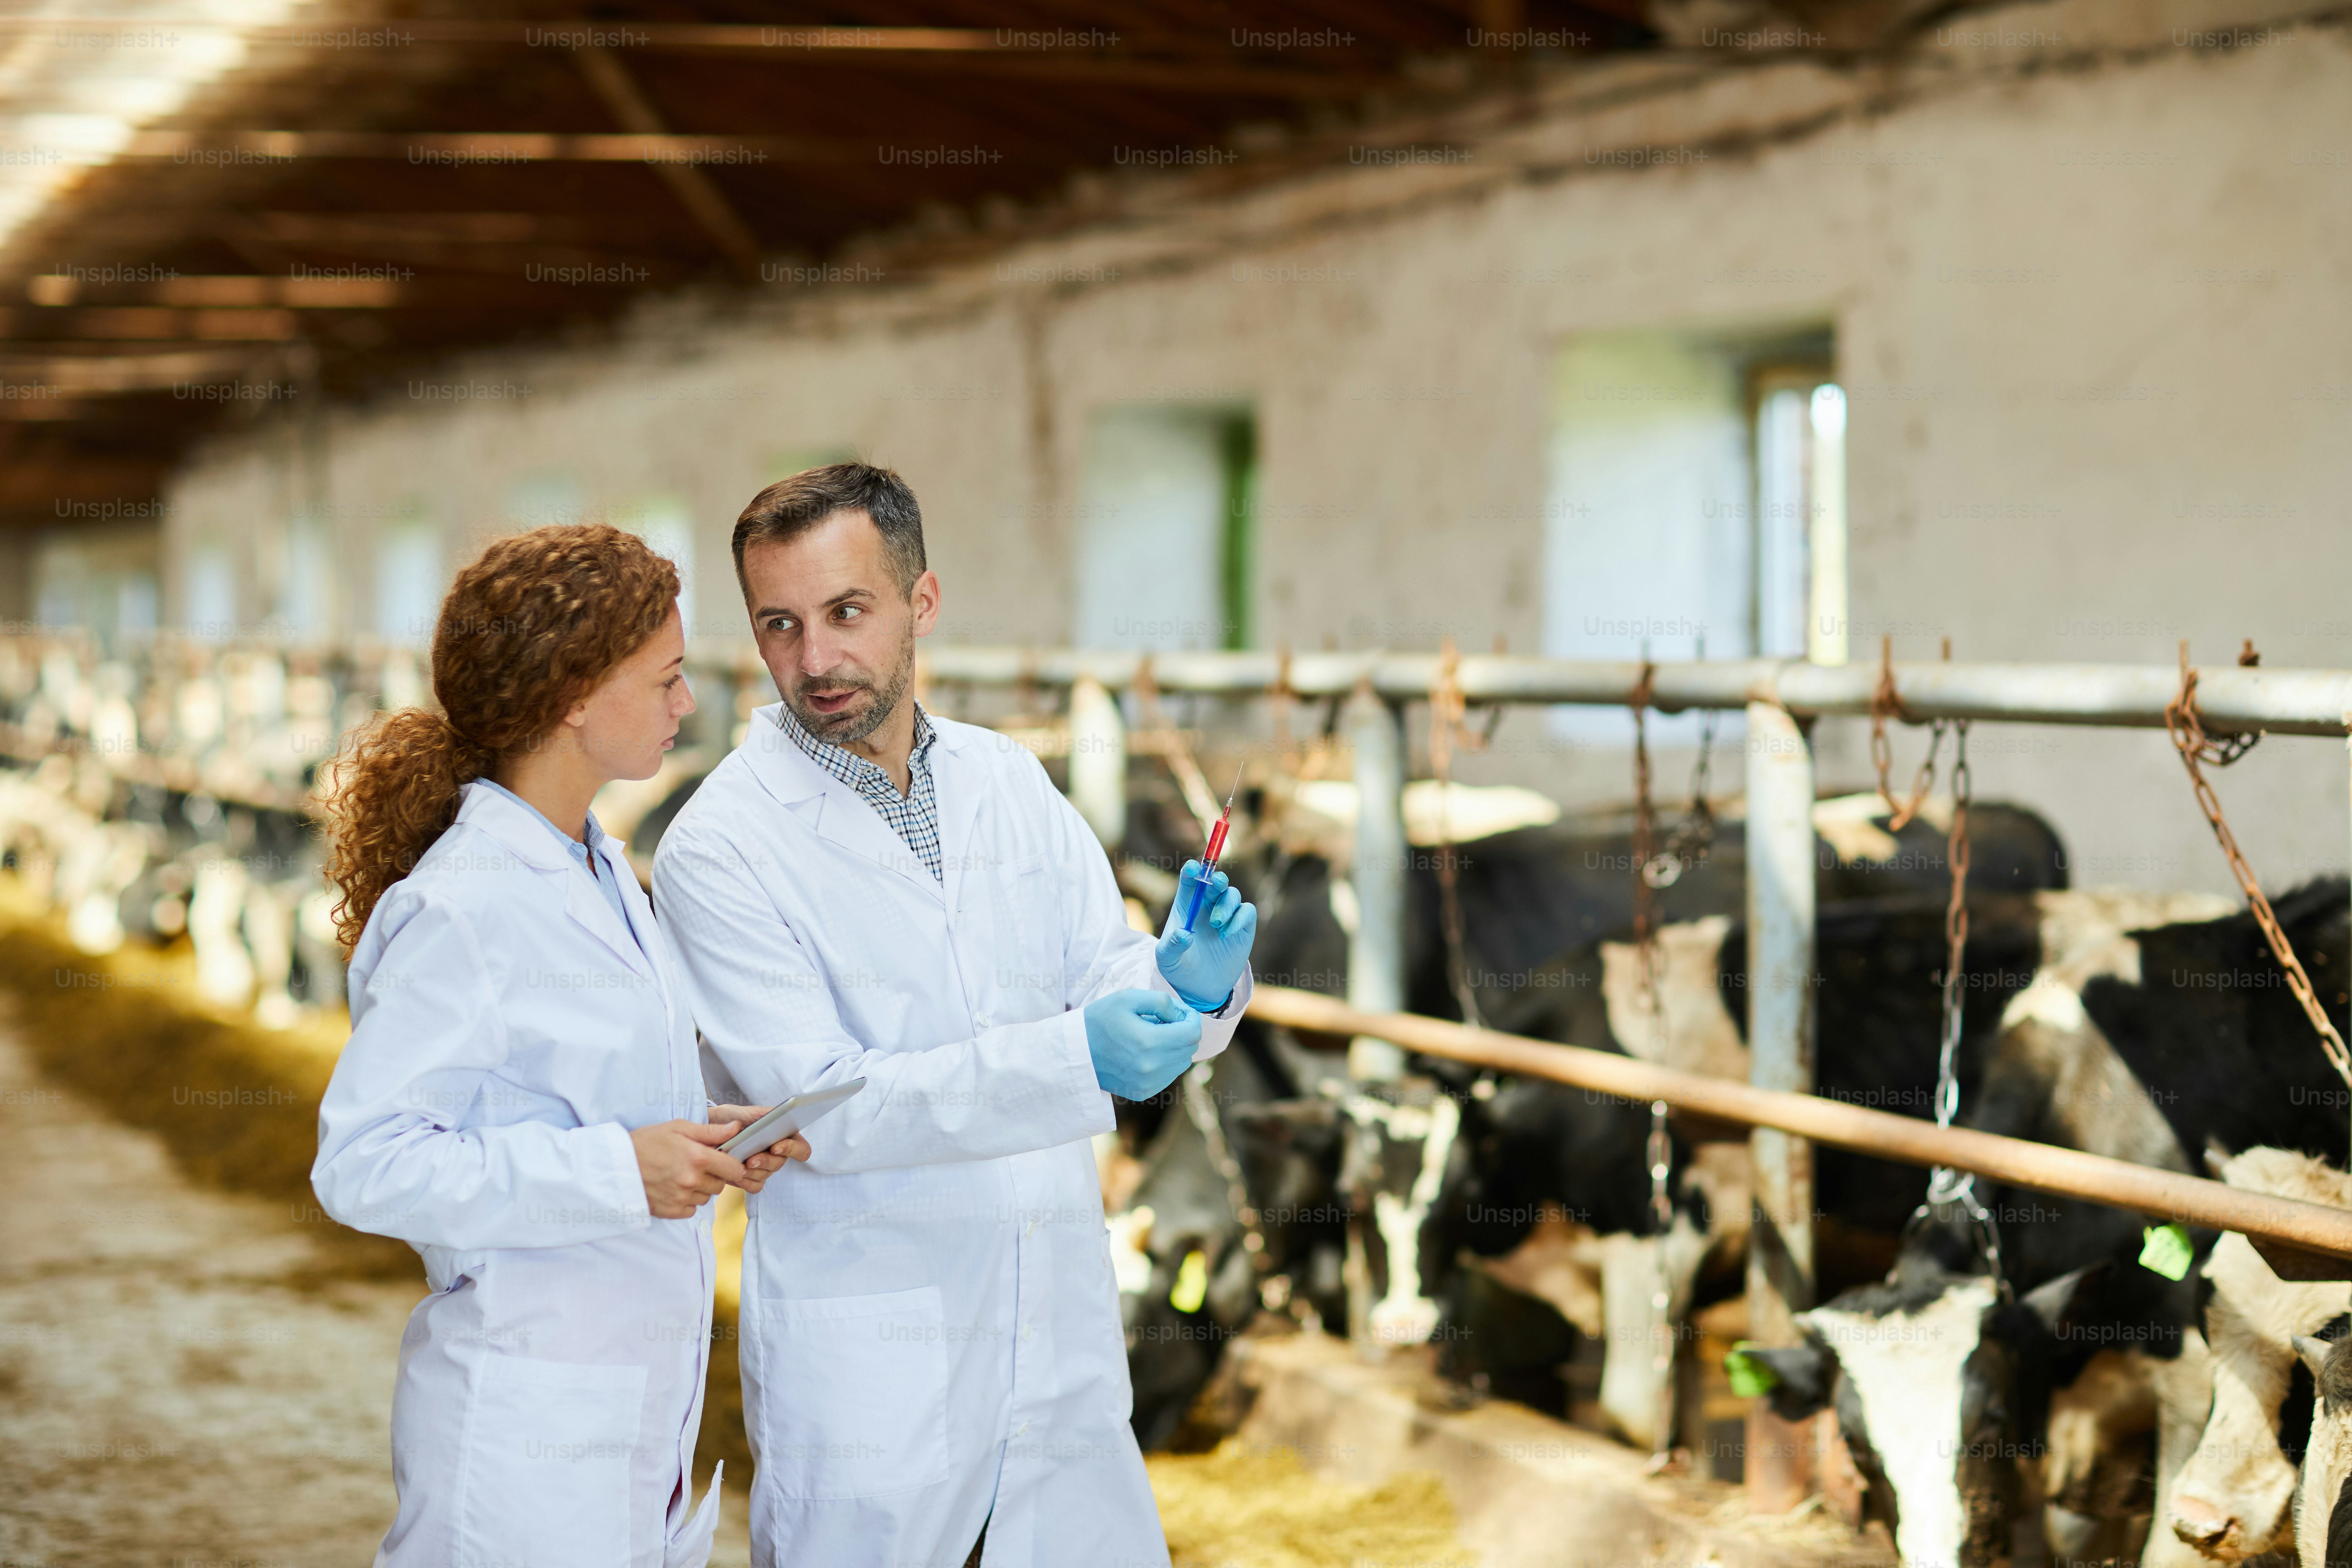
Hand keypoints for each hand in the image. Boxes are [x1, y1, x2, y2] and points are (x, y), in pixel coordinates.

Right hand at [631, 1119, 747, 1218]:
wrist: (616, 1165)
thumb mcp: (678, 1128)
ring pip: (706, 1198)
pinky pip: (691, 1210)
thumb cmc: (646, 1142)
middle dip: (713, 1176)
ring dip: (699, 1189)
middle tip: (695, 1166)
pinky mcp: (671, 1211)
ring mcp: (682, 1198)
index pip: (734, 1169)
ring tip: (680, 1176)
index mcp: (698, 1158)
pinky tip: (673, 1189)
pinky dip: (686, 1201)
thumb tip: (737, 1129)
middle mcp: (693, 1181)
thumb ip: (710, 1131)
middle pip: (720, 1185)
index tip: (724, 1161)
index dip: (732, 1165)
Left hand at [708, 1104, 810, 1193]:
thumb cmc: (728, 1119)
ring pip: (767, 1175)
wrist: (707, 1132)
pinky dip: (747, 1182)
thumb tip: (776, 1115)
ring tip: (739, 1165)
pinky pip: (756, 1186)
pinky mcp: (751, 1178)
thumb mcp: (743, 1111)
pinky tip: (737, 1176)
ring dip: (753, 1172)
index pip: (801, 1147)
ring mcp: (764, 1166)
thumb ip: (762, 1113)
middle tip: (750, 1160)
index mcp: (780, 1134)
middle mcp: (775, 1152)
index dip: (792, 1149)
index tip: (775, 1147)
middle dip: (766, 1161)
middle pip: (781, 1162)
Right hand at [1084, 989, 1202, 1100]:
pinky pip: (1168, 1076)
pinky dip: (1165, 1063)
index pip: (1193, 1033)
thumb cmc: (1099, 1020)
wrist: (1074, 1052)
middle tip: (1164, 1021)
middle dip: (1183, 1032)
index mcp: (1151, 1042)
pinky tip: (1147, 1052)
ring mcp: (1148, 1083)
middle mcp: (1153, 1067)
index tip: (1180, 1013)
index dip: (1191, 1019)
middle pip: (1189, 1049)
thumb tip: (1181, 1014)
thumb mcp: (1127, 998)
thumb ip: (1161, 1001)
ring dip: (1175, 1048)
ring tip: (1153, 1036)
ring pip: (1181, 1064)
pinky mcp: (1143, 1092)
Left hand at [1156, 860, 1257, 1011]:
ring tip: (1216, 924)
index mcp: (1186, 905)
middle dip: (1216, 878)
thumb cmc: (1179, 968)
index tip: (1192, 869)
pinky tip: (1226, 933)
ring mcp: (1227, 914)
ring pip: (1232, 894)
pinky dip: (1239, 918)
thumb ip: (1172, 945)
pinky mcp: (1243, 926)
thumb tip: (1184, 934)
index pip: (1189, 879)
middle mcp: (1207, 905)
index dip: (1192, 870)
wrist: (1199, 988)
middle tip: (1215, 884)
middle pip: (1214, 880)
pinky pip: (1247, 911)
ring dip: (1226, 904)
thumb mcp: (1167, 959)